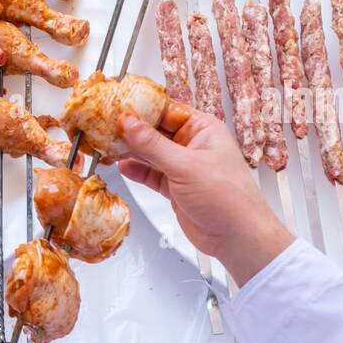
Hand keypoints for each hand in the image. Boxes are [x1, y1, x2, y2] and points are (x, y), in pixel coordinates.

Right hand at [116, 105, 293, 285]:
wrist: (237, 237)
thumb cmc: (227, 197)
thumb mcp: (185, 165)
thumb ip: (153, 145)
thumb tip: (128, 123)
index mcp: (203, 129)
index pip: (167, 110)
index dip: (142, 107)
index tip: (117, 106)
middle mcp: (192, 145)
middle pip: (155, 131)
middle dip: (131, 130)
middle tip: (105, 127)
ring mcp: (183, 167)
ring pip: (150, 153)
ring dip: (130, 151)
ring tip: (107, 145)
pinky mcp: (175, 187)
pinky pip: (150, 173)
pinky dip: (136, 170)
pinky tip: (121, 166)